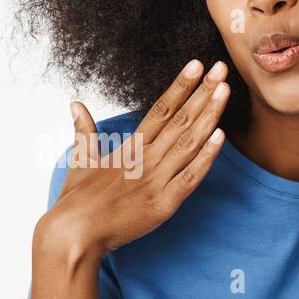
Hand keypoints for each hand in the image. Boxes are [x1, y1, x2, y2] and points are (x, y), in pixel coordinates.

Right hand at [39, 59, 229, 258]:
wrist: (73, 233)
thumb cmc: (76, 201)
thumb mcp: (80, 159)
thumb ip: (84, 130)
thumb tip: (76, 104)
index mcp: (130, 148)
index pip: (160, 109)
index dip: (180, 86)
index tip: (196, 65)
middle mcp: (146, 159)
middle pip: (180, 119)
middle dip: (203, 93)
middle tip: (222, 68)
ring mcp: (156, 180)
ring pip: (189, 143)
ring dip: (209, 116)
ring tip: (224, 91)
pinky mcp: (163, 204)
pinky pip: (189, 177)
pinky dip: (206, 158)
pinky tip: (220, 137)